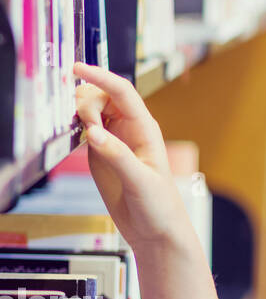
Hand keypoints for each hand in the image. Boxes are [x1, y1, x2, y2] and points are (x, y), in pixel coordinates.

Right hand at [71, 61, 188, 251]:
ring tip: (83, 136)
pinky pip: (85, 128)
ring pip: (92, 110)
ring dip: (80, 113)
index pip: (122, 92)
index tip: (77, 68)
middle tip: (86, 128)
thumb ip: (117, 156)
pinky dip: (75, 126)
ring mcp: (115, 139)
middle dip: (87, 101)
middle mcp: (130, 129)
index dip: (101, 76)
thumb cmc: (159, 205)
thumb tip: (94, 132)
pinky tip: (73, 136)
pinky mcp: (101, 153)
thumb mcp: (140, 181)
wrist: (155, 230)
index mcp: (145, 128)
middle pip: (102, 96)